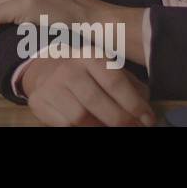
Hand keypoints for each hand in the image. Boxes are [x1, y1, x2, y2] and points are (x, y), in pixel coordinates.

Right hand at [21, 57, 155, 126]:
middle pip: (96, 101)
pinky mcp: (39, 102)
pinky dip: (82, 130)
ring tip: (111, 128)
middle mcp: (68, 69)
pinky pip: (65, 125)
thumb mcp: (107, 70)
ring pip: (79, 117)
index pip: (114, 81)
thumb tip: (146, 110)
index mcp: (90, 57)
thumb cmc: (85, 74)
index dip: (133, 103)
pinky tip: (92, 127)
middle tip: (133, 128)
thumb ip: (130, 87)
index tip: (148, 120)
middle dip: (120, 120)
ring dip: (100, 128)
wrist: (44, 70)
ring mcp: (51, 86)